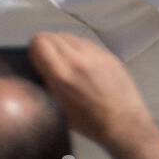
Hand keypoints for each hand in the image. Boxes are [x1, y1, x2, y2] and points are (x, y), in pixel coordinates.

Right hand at [29, 32, 147, 143]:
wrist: (124, 122)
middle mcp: (78, 58)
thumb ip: (46, 83)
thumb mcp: (57, 108)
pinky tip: (84, 64)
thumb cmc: (87, 122)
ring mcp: (96, 54)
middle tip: (50, 62)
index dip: (34, 51)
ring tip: (68, 62)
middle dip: (48, 47)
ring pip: (69, 36)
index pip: (39, 43)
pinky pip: (86, 42)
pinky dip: (80, 49)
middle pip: (52, 36)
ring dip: (64, 46)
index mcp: (61, 74)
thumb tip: (38, 68)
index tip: (37, 62)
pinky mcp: (109, 53)